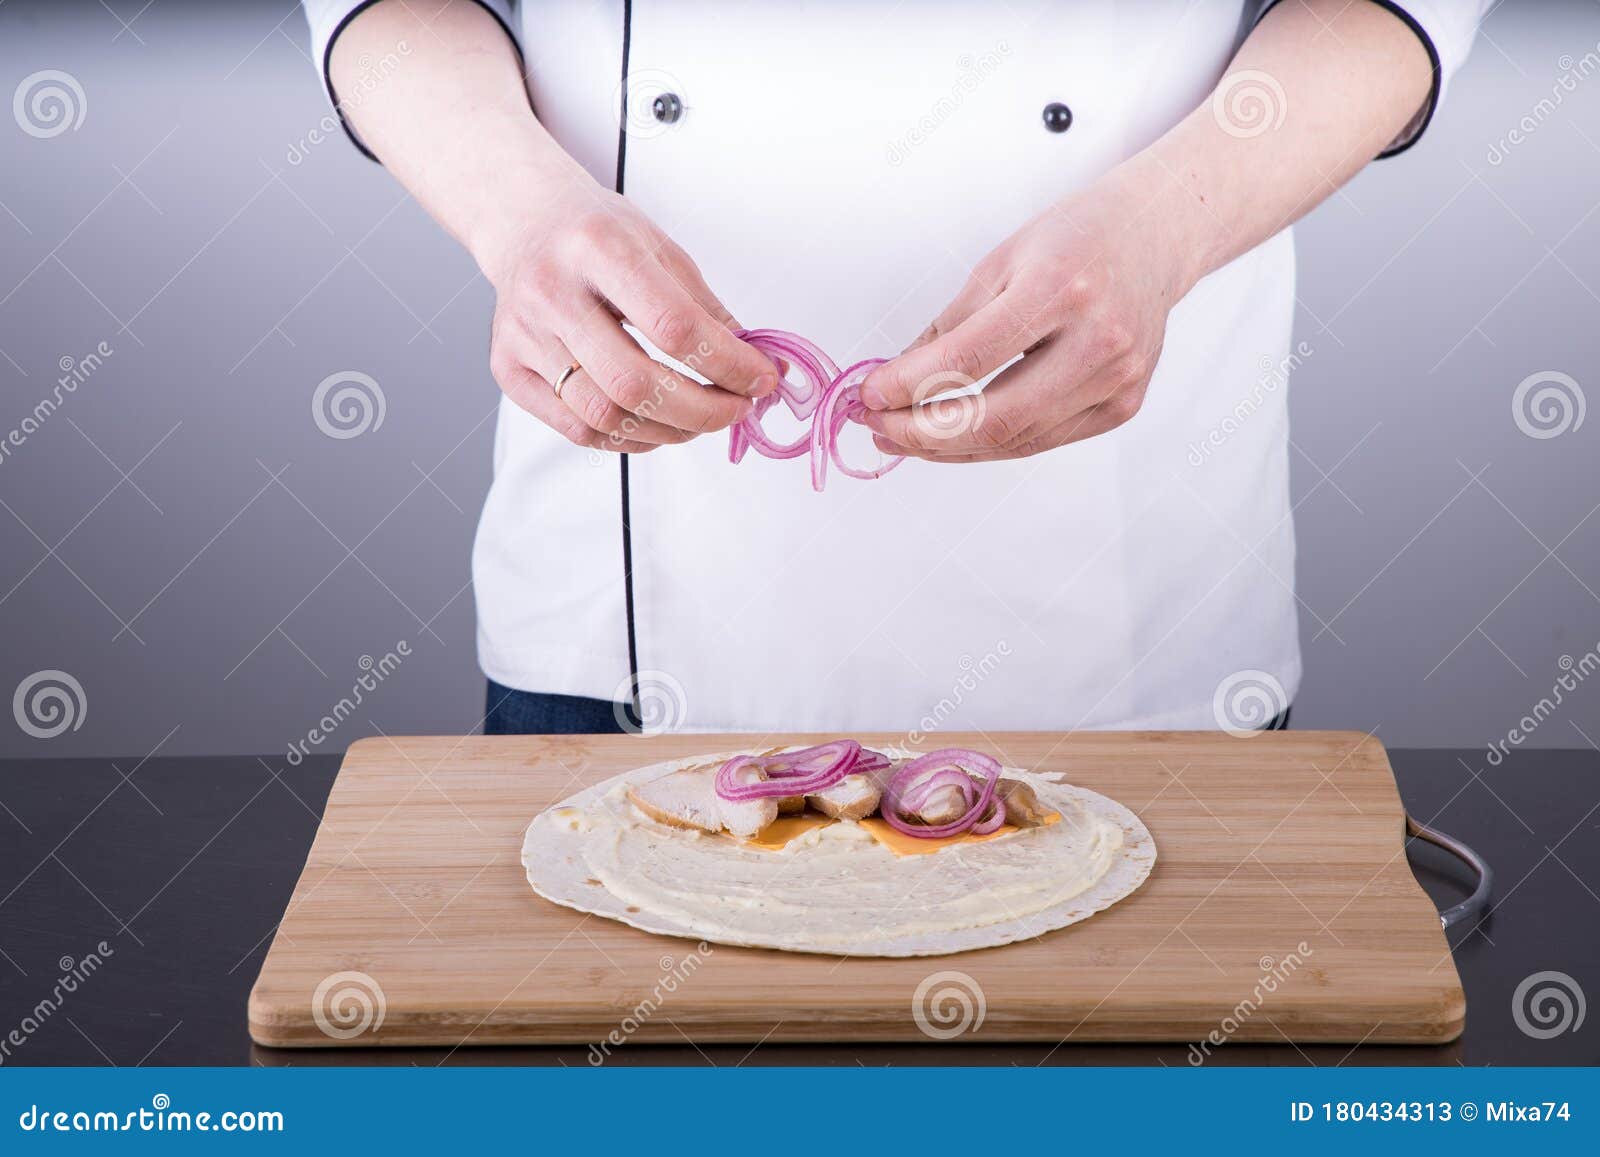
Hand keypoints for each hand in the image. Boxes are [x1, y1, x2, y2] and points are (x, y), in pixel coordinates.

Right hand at [481, 180, 776, 452]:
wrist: (525, 221)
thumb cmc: (597, 234)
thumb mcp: (662, 250)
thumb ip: (709, 312)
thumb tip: (762, 368)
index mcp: (599, 247)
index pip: (674, 326)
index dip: (728, 364)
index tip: (761, 380)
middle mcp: (553, 291)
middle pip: (635, 382)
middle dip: (702, 410)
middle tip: (736, 410)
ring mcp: (524, 334)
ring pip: (604, 415)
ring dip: (668, 431)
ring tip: (698, 420)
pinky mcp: (509, 368)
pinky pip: (576, 428)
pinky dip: (628, 438)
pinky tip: (655, 425)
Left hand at [858, 173, 1199, 462]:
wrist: (1153, 237)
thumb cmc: (1077, 238)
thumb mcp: (1000, 261)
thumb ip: (949, 326)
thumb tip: (895, 380)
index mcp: (1059, 289)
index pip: (966, 360)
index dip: (907, 388)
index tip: (869, 396)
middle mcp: (1097, 341)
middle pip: (994, 418)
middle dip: (922, 433)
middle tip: (879, 427)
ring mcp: (1116, 380)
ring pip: (1015, 442)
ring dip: (950, 447)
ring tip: (906, 435)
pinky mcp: (1123, 406)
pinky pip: (1041, 442)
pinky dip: (991, 444)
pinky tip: (955, 435)